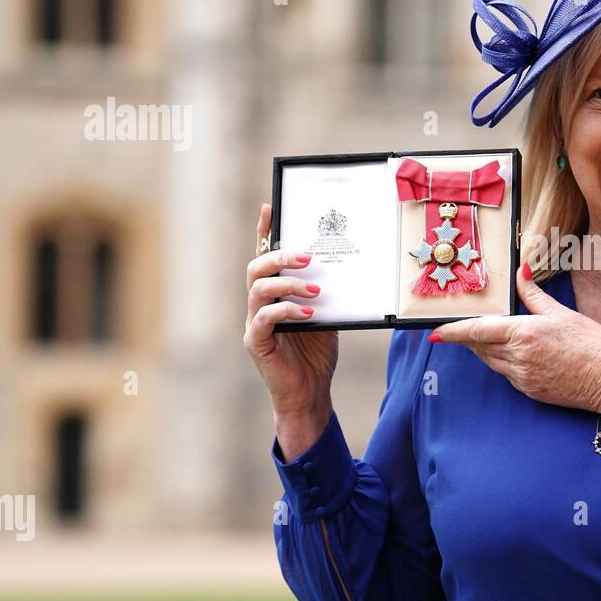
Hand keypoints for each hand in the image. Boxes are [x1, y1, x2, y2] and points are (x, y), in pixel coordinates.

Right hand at [244, 203, 338, 449]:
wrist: (310, 393)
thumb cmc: (316, 354)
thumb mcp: (327, 315)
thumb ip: (328, 292)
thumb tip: (345, 266)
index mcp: (274, 294)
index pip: (264, 256)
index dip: (263, 232)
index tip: (269, 207)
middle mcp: (259, 304)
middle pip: (256, 267)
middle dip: (280, 254)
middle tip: (309, 255)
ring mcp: (254, 322)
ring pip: (257, 289)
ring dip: (287, 282)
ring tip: (315, 287)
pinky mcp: (256, 343)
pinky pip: (264, 319)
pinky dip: (286, 311)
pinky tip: (308, 313)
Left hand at [432, 264, 600, 417]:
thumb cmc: (592, 344)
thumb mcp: (561, 313)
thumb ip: (534, 295)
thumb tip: (520, 274)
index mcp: (524, 334)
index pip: (477, 331)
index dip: (453, 332)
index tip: (436, 332)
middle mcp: (518, 358)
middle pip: (480, 347)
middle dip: (469, 338)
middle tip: (461, 328)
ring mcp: (522, 378)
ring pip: (491, 362)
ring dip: (485, 350)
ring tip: (488, 337)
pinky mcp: (530, 391)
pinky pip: (507, 375)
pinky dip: (504, 362)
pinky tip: (517, 354)